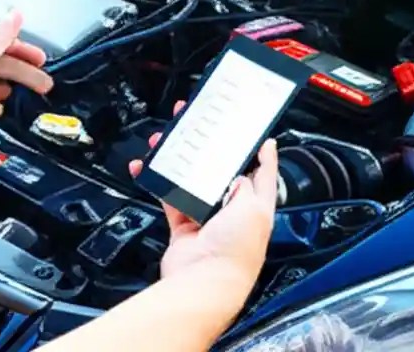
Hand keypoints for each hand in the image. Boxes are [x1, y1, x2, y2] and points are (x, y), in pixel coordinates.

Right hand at [129, 101, 278, 290]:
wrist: (203, 282)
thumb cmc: (235, 253)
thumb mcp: (252, 209)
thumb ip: (246, 187)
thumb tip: (238, 176)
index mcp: (256, 208)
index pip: (264, 175)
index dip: (265, 156)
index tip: (263, 139)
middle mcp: (233, 214)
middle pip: (221, 174)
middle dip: (209, 151)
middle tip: (198, 130)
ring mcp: (207, 220)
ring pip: (192, 182)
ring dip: (179, 162)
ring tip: (166, 144)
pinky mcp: (184, 227)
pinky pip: (170, 199)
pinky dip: (158, 184)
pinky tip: (148, 170)